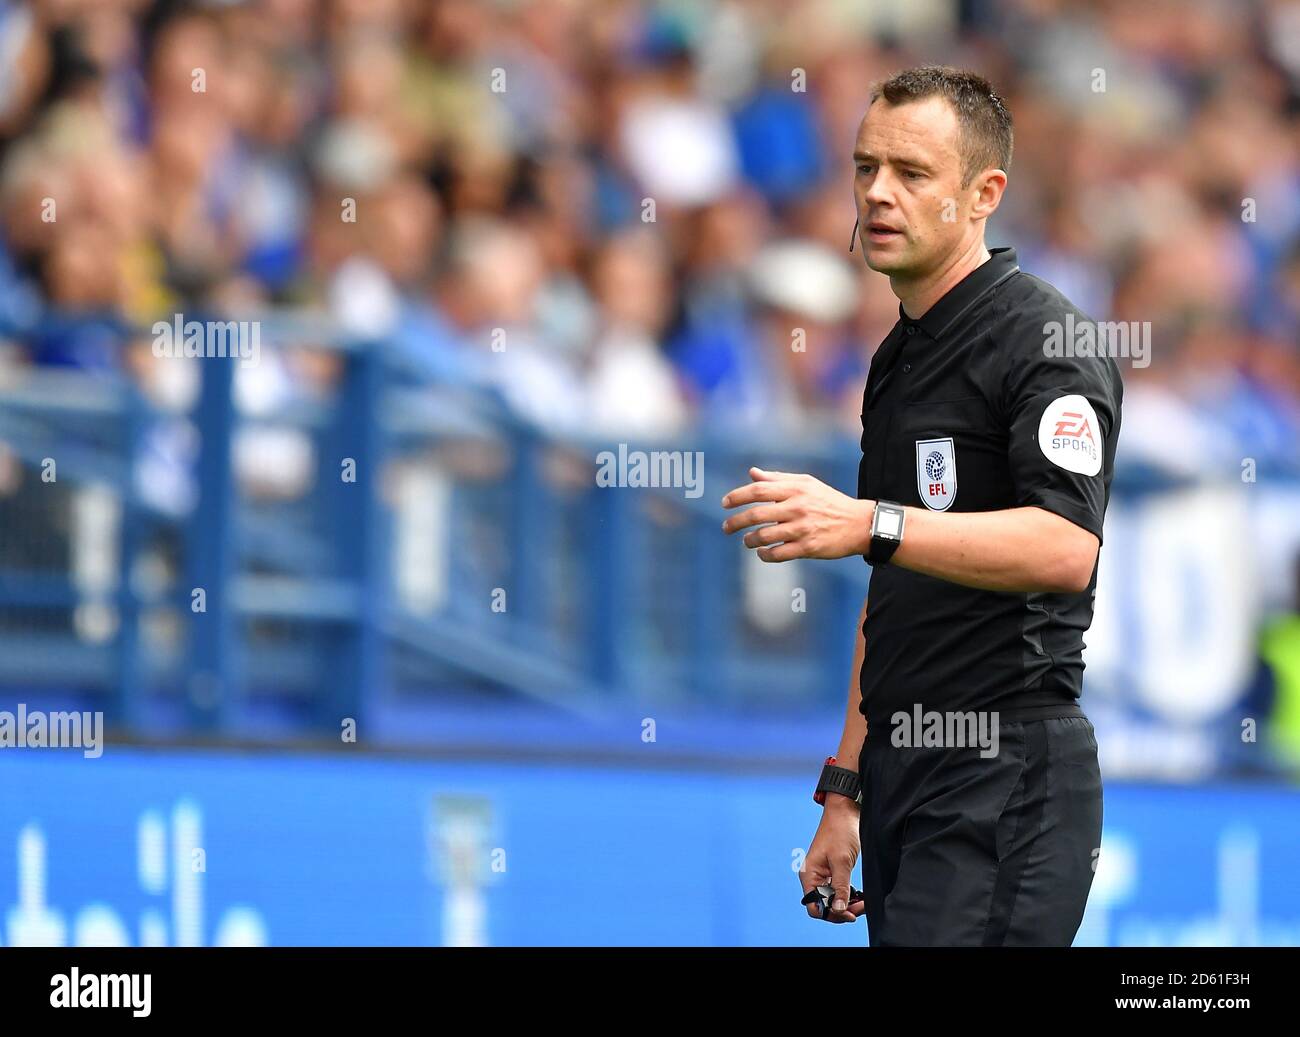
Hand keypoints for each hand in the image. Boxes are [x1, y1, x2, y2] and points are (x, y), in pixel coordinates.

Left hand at [721, 467, 874, 561]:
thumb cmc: (829, 501)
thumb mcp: (807, 483)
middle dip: (736, 521)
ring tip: (746, 541)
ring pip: (764, 536)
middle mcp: (797, 507)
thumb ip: (778, 479)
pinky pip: (778, 554)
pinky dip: (765, 555)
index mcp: (796, 489)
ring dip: (749, 540)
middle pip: (756, 514)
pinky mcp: (808, 548)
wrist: (859, 524)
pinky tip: (762, 553)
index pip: (758, 490)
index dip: (737, 496)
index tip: (724, 503)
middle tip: (726, 527)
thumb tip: (752, 473)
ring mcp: (802, 529)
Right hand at [800, 797, 864, 922]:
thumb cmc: (839, 832)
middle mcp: (814, 878)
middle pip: (825, 906)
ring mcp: (824, 876)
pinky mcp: (834, 873)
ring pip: (834, 900)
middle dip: (842, 910)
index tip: (848, 914)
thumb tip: (839, 910)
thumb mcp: (841, 861)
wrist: (845, 812)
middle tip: (861, 908)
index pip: (814, 906)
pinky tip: (860, 896)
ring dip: (848, 905)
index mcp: (809, 875)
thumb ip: (840, 887)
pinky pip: (839, 891)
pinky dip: (850, 896)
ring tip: (863, 903)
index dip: (830, 914)